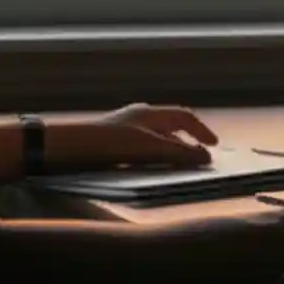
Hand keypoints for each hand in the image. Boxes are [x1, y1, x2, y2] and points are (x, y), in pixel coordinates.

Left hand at [82, 103, 219, 167]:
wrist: (70, 149)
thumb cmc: (110, 144)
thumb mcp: (150, 149)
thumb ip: (179, 153)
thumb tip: (205, 157)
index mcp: (151, 114)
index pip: (184, 117)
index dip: (201, 131)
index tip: (213, 145)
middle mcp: (139, 118)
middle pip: (171, 127)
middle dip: (187, 141)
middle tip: (198, 157)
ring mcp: (125, 129)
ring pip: (156, 138)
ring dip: (171, 151)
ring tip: (178, 167)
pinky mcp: (113, 143)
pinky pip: (142, 148)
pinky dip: (155, 157)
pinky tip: (151, 170)